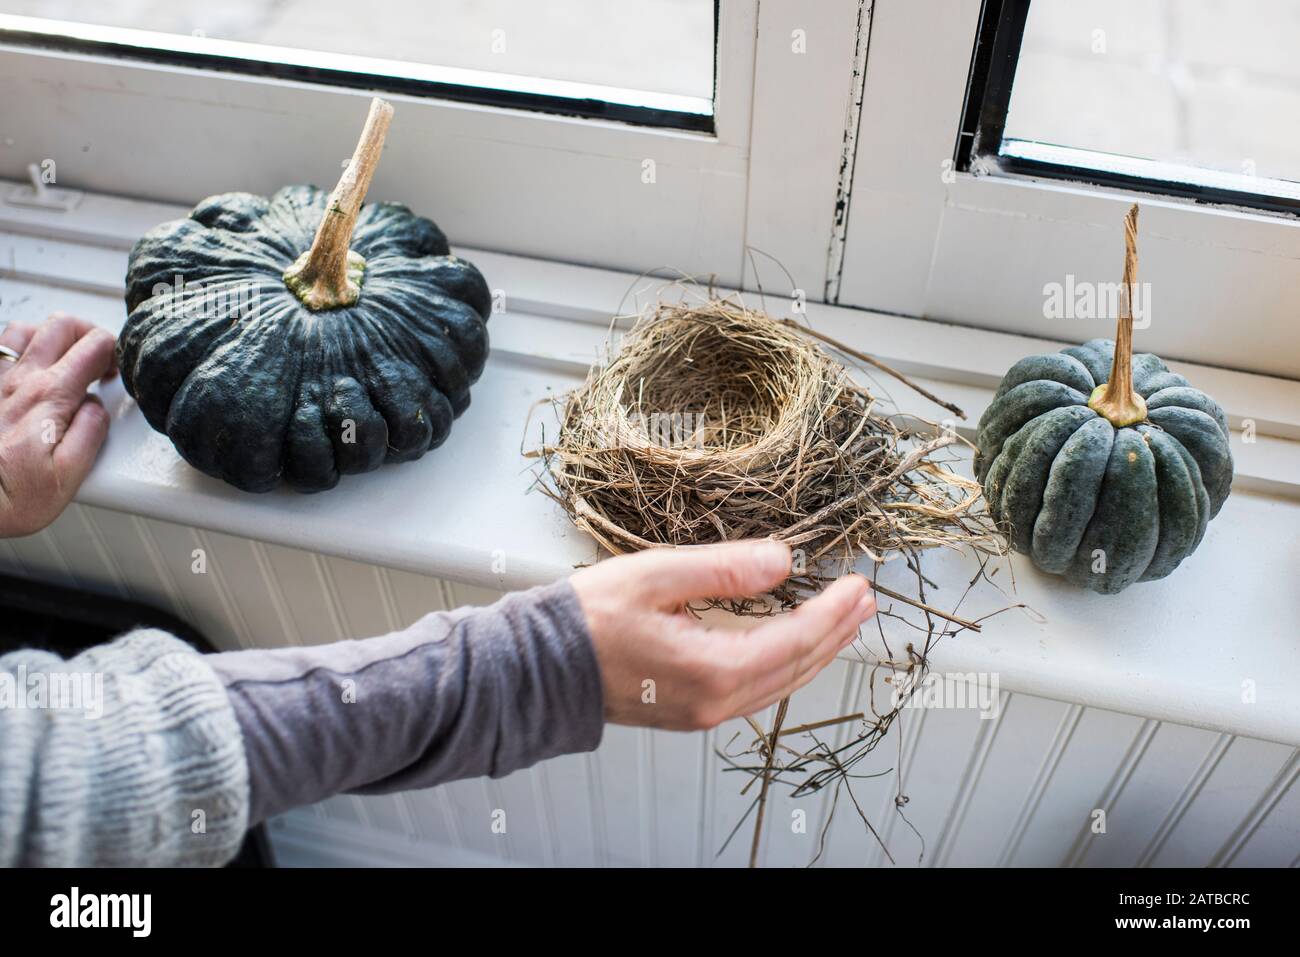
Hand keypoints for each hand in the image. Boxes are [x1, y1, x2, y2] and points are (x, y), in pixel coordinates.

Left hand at [0, 314, 115, 536]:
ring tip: (61, 361)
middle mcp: (18, 381)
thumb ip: (91, 433)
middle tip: (96, 361)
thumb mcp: (68, 476)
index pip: (94, 346)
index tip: (115, 372)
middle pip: (60, 325)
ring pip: (25, 331)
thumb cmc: (7, 496)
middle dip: (87, 334)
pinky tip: (25, 370)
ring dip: (50, 338)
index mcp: (49, 398)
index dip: (114, 352)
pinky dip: (18, 349)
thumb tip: (98, 409)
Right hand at [571, 540, 875, 730]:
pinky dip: (786, 665)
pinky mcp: (692, 710)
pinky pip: (757, 690)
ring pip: (780, 684)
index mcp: (713, 669)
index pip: (795, 639)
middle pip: (797, 668)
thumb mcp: (657, 576)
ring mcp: (704, 711)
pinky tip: (792, 646)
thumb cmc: (588, 620)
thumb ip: (723, 569)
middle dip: (837, 633)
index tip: (857, 585)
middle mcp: (716, 701)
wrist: (540, 667)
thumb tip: (781, 561)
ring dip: (816, 651)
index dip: (832, 612)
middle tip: (864, 601)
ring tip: (843, 622)